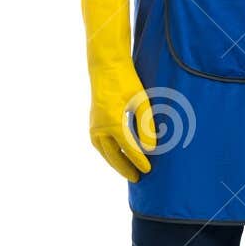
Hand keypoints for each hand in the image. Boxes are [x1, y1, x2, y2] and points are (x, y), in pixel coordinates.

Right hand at [80, 0, 156, 180]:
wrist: (105, 66)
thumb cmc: (126, 81)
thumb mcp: (141, 100)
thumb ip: (146, 125)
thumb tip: (151, 148)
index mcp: (112, 121)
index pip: (129, 148)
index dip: (140, 160)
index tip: (149, 169)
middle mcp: (99, 127)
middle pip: (113, 155)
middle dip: (126, 168)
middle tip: (139, 179)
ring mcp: (93, 126)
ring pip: (104, 152)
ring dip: (116, 163)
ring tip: (128, 172)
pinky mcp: (93, 123)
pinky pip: (100, 145)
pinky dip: (109, 154)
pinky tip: (117, 158)